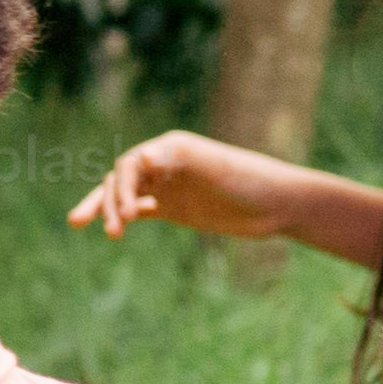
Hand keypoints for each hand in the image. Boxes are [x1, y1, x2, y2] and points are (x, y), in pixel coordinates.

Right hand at [68, 133, 291, 243]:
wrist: (277, 203)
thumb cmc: (248, 178)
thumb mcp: (213, 166)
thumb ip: (178, 159)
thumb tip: (139, 158)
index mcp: (170, 149)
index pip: (129, 165)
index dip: (121, 188)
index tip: (130, 215)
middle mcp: (163, 165)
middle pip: (120, 181)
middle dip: (106, 202)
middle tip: (106, 229)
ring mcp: (168, 187)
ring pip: (126, 197)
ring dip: (110, 212)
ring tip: (109, 234)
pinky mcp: (174, 207)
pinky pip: (141, 210)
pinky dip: (125, 217)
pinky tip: (118, 229)